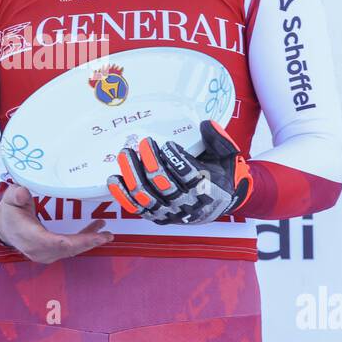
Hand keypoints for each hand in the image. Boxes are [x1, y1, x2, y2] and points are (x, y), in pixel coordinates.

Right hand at [0, 183, 113, 264]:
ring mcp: (45, 253)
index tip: (92, 238)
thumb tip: (22, 193)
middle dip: (88, 242)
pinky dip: (84, 240)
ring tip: (107, 233)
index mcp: (29, 236)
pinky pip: (71, 248)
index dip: (74, 241)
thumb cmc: (9, 212)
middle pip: (68, 249)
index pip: (54, 242)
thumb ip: (16, 195)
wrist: (4, 227)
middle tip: (106, 235)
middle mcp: (39, 249)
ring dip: (89, 241)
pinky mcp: (51, 252)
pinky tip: (96, 230)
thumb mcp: (10, 199)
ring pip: (72, 250)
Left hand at [106, 120, 252, 224]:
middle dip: (150, 162)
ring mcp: (170, 213)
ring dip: (133, 174)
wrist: (220, 204)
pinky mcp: (157, 217)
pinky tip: (114, 179)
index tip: (168, 145)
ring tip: (126, 154)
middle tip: (143, 143)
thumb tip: (206, 124)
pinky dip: (123, 194)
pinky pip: (136, 208)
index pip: (189, 176)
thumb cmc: (220, 176)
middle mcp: (187, 205)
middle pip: (163, 185)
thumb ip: (219, 140)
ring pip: (146, 196)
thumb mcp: (226, 156)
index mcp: (207, 190)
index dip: (176, 160)